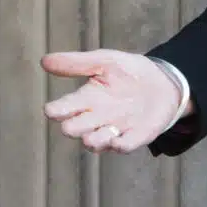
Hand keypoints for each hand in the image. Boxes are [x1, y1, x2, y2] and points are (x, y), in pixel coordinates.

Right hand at [41, 49, 183, 153]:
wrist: (163, 80)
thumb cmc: (128, 72)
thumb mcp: (104, 61)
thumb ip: (77, 62)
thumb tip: (44, 60)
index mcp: (85, 99)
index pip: (62, 109)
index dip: (55, 111)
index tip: (52, 110)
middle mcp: (95, 118)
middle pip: (74, 129)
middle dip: (73, 127)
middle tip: (74, 123)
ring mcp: (114, 129)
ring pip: (94, 143)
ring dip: (94, 139)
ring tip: (97, 132)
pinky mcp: (135, 136)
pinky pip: (124, 146)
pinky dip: (120, 145)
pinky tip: (117, 141)